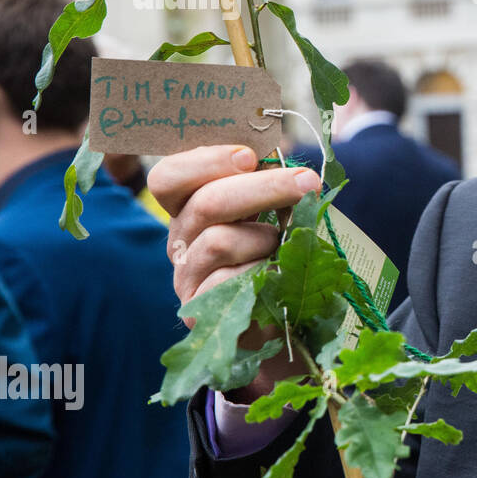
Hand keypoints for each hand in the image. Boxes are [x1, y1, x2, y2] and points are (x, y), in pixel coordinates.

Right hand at [149, 145, 319, 399]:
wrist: (286, 321)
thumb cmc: (281, 257)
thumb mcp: (276, 214)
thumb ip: (271, 189)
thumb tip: (292, 166)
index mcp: (191, 207)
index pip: (169, 177)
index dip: (205, 161)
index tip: (251, 157)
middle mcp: (181, 239)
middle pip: (204, 202)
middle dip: (263, 188)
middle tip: (307, 183)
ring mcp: (186, 275)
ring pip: (218, 241)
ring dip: (264, 237)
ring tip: (284, 245)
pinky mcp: (199, 309)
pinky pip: (227, 281)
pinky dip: (260, 273)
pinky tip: (276, 275)